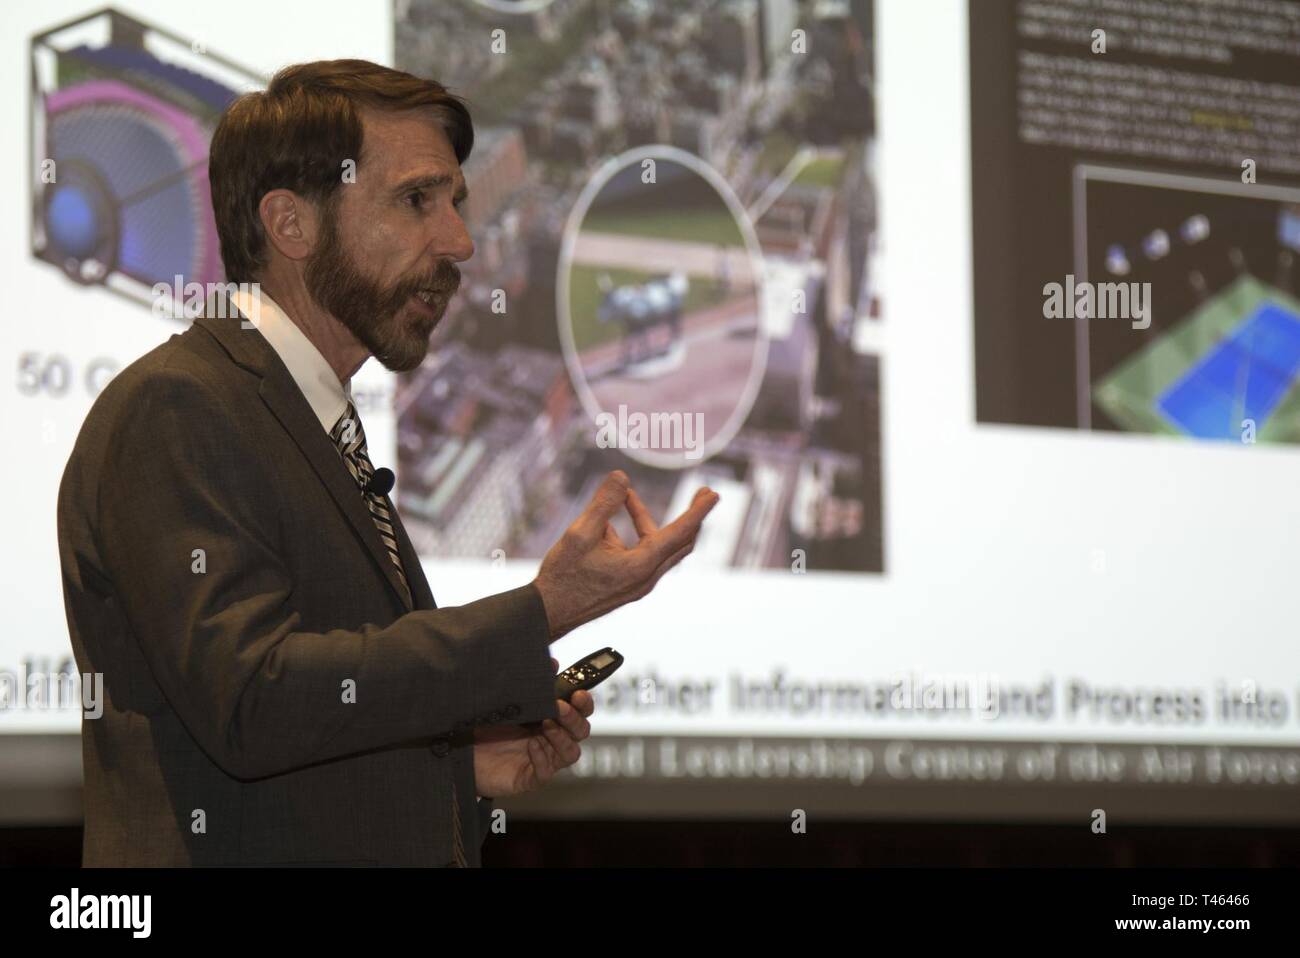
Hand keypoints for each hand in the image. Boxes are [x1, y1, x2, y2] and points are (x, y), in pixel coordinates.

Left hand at [473, 658, 594, 798]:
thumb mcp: (509, 701)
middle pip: (580, 732)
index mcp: (552, 719)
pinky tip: (531, 745)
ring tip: (547, 725)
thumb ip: (532, 684)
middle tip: (560, 707)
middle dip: (574, 719)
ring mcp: (543, 760)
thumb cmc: (487, 723)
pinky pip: (545, 772)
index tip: (578, 694)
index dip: (584, 704)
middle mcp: (552, 739)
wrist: (460, 749)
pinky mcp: (530, 778)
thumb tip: (552, 662)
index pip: (580, 713)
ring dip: (562, 738)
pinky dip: (542, 758)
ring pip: (570, 753)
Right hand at [532, 470, 718, 639]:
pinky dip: (633, 534)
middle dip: (693, 516)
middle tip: (705, 492)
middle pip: (681, 542)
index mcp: (641, 566)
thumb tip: (621, 477)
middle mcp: (646, 577)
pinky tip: (606, 522)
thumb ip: (603, 503)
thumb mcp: (579, 534)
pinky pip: (642, 555)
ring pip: (659, 548)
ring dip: (649, 521)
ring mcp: (638, 584)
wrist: (548, 614)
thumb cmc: (563, 577)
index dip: (698, 510)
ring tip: (628, 497)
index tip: (714, 494)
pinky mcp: (627, 585)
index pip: (681, 533)